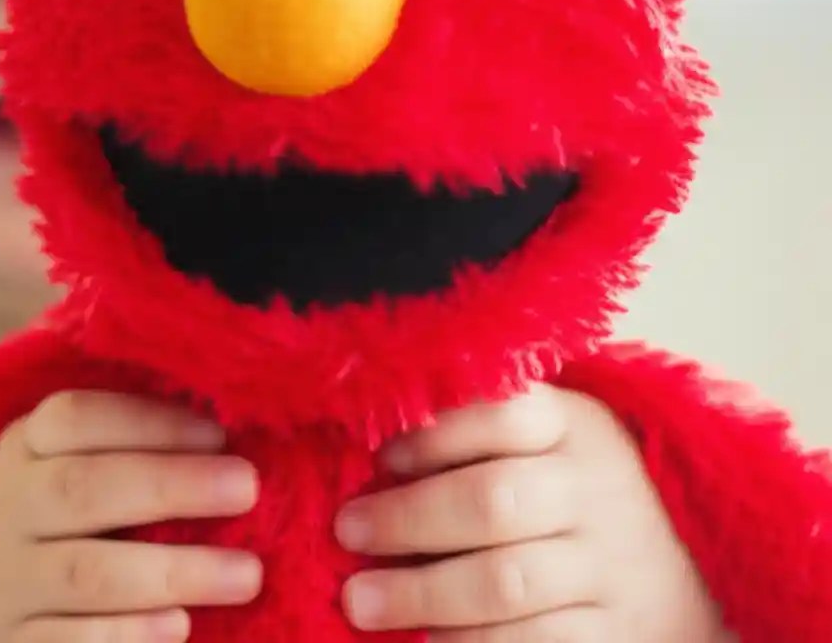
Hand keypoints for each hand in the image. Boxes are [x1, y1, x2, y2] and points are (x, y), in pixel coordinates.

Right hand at [0, 392, 261, 642]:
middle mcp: (9, 509)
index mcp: (25, 448)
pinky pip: (75, 641)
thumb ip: (135, 450)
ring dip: (174, 572)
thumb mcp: (76, 469)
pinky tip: (181, 625)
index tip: (219, 436)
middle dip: (170, 485)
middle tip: (247, 487)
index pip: (74, 419)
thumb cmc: (66, 523)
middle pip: (81, 490)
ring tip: (247, 574)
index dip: (149, 424)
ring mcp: (10, 582)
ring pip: (88, 574)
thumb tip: (232, 440)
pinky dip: (131, 634)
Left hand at [336, 387, 728, 641]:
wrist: (686, 576)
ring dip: (421, 593)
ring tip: (360, 601)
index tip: (378, 458)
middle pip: (493, 500)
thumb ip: (477, 436)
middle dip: (408, 518)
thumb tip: (369, 459)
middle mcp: (599, 491)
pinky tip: (426, 639)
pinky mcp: (618, 635)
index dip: (431, 435)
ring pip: (505, 580)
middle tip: (347, 531)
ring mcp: (612, 568)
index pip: (501, 414)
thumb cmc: (577, 501)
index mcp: (577, 429)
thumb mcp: (548, 446)